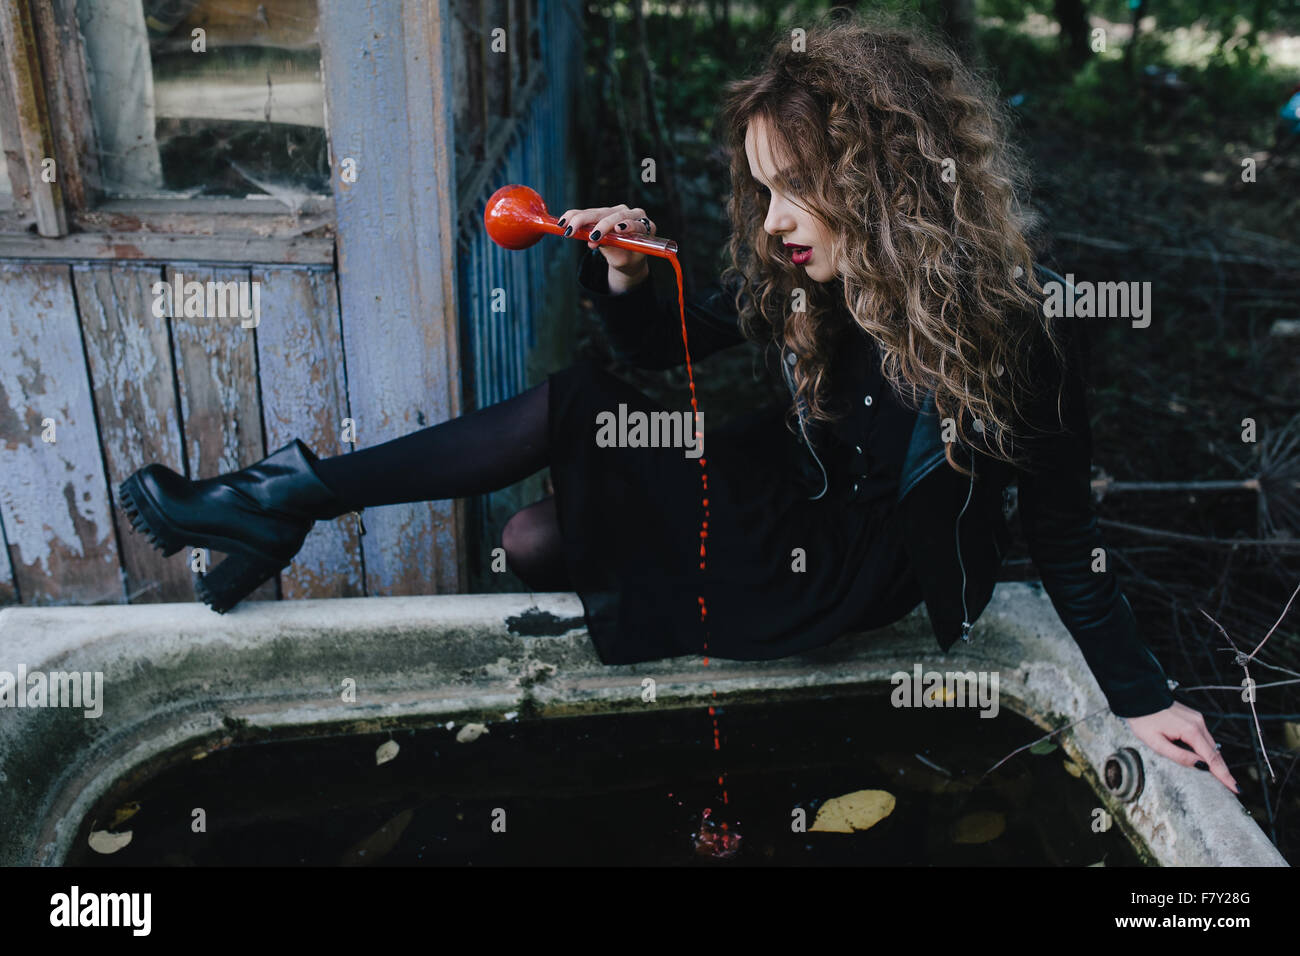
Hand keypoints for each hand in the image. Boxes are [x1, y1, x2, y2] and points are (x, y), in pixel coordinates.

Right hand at [555, 203, 655, 275]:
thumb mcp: (623, 260)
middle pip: (614, 215)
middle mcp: (632, 214)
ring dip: (581, 219)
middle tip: (588, 234)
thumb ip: (612, 250)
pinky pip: (588, 212)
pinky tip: (564, 221)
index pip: (636, 223)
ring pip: (598, 212)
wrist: (627, 257)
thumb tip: (593, 241)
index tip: (617, 230)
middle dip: (599, 224)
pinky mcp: (605, 212)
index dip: (627, 225)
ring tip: (567, 227)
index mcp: (645, 225)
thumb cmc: (629, 259)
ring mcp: (617, 211)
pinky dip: (575, 217)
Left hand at [1124, 701, 1239, 793]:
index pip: (1212, 758)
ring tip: (1221, 778)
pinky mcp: (1194, 717)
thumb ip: (1179, 756)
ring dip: (1214, 760)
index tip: (1236, 788)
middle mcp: (1199, 723)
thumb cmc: (1144, 721)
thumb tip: (1201, 767)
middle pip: (1214, 752)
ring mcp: (1198, 719)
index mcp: (1191, 731)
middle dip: (1222, 770)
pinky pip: (1204, 737)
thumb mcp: (1156, 743)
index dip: (1224, 775)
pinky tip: (1204, 759)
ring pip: (1210, 744)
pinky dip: (1206, 749)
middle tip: (1232, 788)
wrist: (1138, 697)